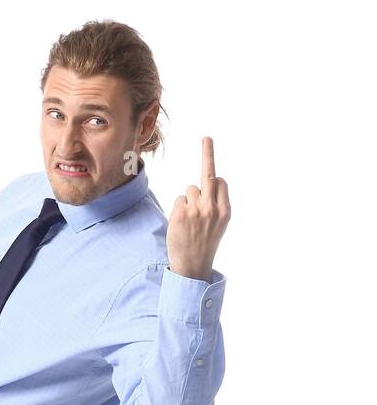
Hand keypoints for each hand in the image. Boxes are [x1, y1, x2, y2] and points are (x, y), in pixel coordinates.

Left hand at [166, 137, 230, 282]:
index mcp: (225, 210)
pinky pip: (179, 199)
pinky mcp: (181, 213)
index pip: (220, 182)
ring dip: (188, 200)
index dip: (214, 179)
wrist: (193, 266)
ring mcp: (196, 210)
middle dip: (208, 154)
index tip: (212, 158)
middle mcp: (212, 208)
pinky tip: (181, 223)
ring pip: (189, 190)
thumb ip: (217, 202)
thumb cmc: (205, 243)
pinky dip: (178, 208)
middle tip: (207, 138)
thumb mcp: (219, 224)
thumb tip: (212, 180)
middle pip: (208, 175)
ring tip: (190, 220)